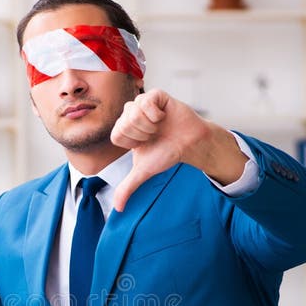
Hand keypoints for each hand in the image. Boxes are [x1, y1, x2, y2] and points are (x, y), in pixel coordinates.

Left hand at [110, 89, 246, 211]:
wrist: (189, 145)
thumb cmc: (166, 154)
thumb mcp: (143, 172)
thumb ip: (127, 188)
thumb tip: (118, 209)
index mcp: (125, 129)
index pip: (116, 134)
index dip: (131, 143)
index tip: (144, 144)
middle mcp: (131, 114)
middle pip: (124, 123)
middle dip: (141, 135)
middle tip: (154, 135)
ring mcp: (144, 103)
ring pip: (134, 112)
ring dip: (149, 125)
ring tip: (159, 127)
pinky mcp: (157, 95)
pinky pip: (146, 101)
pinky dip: (155, 113)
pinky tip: (162, 117)